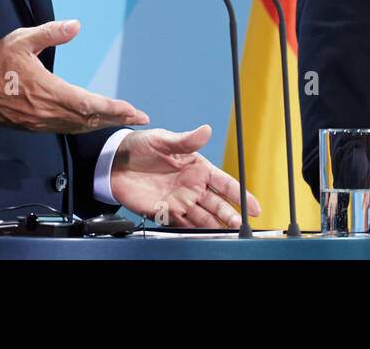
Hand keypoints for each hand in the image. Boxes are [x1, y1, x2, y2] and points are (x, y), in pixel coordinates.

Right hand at [0, 19, 148, 132]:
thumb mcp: (22, 40)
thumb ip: (51, 33)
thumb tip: (75, 25)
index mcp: (47, 91)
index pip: (88, 104)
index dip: (113, 109)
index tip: (133, 110)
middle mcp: (46, 112)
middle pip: (89, 120)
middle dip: (116, 118)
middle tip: (139, 118)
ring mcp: (40, 122)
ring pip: (78, 127)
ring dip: (102, 124)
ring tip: (123, 119)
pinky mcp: (33, 126)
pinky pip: (66, 128)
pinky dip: (85, 126)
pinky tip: (94, 121)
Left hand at [110, 124, 261, 228]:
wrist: (114, 163)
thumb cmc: (141, 146)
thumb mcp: (163, 140)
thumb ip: (186, 140)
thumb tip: (206, 130)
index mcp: (197, 168)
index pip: (224, 183)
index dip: (241, 195)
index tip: (254, 207)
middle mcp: (192, 187)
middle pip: (217, 205)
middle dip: (230, 216)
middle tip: (240, 227)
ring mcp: (179, 201)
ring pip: (203, 219)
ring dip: (215, 228)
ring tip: (227, 237)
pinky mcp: (164, 213)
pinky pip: (182, 226)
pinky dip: (193, 233)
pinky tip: (203, 239)